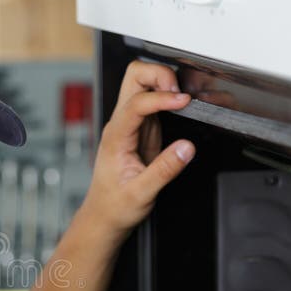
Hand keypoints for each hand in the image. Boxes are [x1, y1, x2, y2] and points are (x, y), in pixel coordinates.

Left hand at [81, 61, 195, 236]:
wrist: (104, 215)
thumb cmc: (115, 205)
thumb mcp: (141, 193)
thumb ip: (164, 170)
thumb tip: (186, 147)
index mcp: (115, 138)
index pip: (135, 103)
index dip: (161, 97)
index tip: (183, 101)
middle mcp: (119, 125)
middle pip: (133, 78)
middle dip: (158, 74)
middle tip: (180, 93)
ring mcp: (129, 125)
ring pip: (143, 84)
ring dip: (164, 83)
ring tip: (183, 99)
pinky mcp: (141, 130)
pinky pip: (153, 102)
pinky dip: (168, 96)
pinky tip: (180, 107)